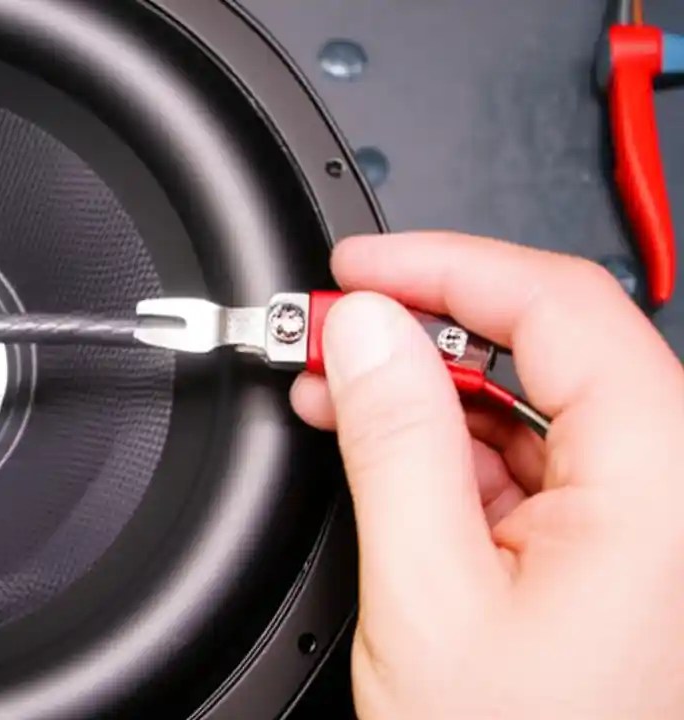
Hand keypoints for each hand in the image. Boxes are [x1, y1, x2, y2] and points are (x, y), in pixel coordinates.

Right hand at [291, 232, 683, 718]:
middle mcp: (674, 485)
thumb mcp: (428, 593)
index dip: (442, 266)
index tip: (358, 270)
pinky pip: (529, 459)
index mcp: (661, 480)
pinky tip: (381, 444)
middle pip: (546, 345)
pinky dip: (449, 444)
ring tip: (332, 392)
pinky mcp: (611, 546)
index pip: (554, 305)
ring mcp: (647, 518)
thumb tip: (365, 330)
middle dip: (422, 329)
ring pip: (531, 401)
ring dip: (427, 389)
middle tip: (326, 330)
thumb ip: (395, 440)